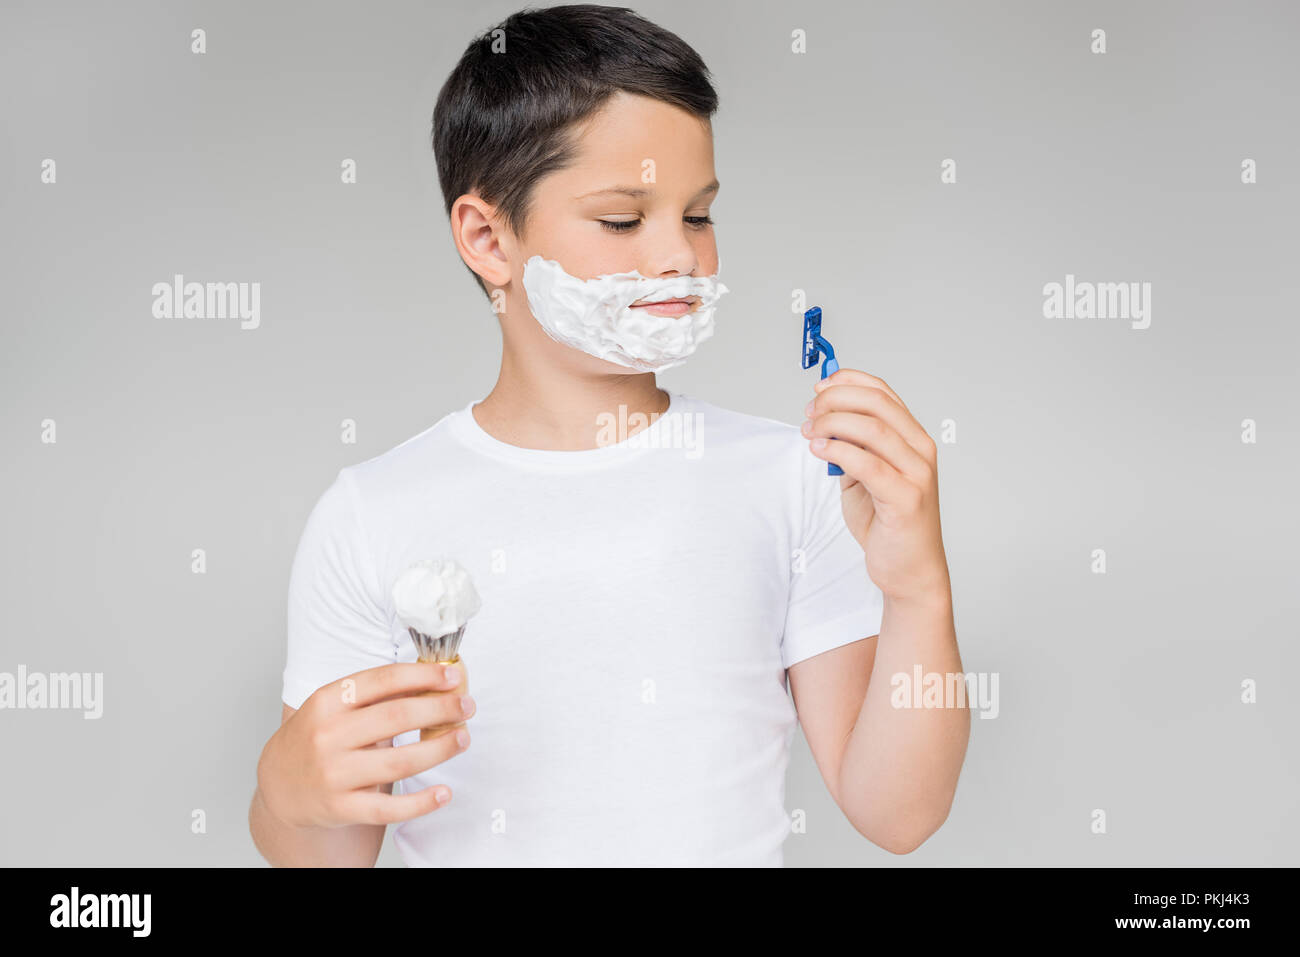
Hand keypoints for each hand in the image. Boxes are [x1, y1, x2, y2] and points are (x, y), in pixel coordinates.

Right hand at [257, 660, 473, 828]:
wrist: (279, 786)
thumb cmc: (317, 738)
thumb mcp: (334, 707)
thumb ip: (376, 695)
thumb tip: (433, 680)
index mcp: (327, 701)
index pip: (383, 680)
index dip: (423, 676)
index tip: (452, 677)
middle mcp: (327, 736)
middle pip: (397, 717)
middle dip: (440, 710)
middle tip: (466, 706)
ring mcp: (333, 774)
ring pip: (400, 761)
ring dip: (440, 749)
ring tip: (463, 739)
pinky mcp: (340, 808)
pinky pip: (388, 808)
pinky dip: (421, 802)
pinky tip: (443, 792)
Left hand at [803, 368, 949, 602]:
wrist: (909, 570)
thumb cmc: (888, 523)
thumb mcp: (863, 477)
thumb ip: (850, 449)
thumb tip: (823, 420)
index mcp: (913, 439)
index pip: (883, 393)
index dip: (849, 382)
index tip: (820, 386)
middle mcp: (920, 451)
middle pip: (876, 404)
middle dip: (835, 400)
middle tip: (809, 412)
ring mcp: (917, 474)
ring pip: (872, 429)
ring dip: (832, 423)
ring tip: (809, 432)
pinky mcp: (906, 499)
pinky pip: (868, 464)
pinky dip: (838, 450)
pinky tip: (819, 450)